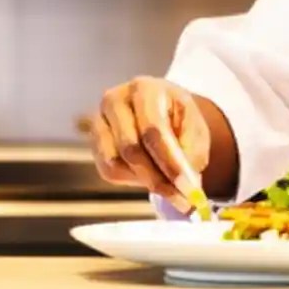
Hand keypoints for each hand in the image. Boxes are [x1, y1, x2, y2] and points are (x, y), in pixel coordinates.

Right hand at [91, 76, 211, 212]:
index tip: (188, 187)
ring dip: (146, 181)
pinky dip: (132, 180)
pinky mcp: (93, 142)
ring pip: (116, 163)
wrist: (159, 110)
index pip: (154, 129)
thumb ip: (193, 151)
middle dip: (159, 179)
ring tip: (172, 188)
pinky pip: (108, 171)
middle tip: (183, 200)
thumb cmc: (177, 116)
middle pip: (131, 148)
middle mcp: (115, 100)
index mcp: (145, 88)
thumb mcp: (195, 125)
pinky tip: (150, 176)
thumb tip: (190, 184)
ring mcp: (99, 121)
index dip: (171, 162)